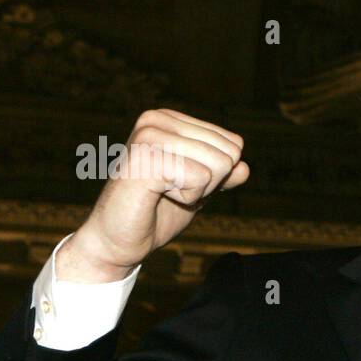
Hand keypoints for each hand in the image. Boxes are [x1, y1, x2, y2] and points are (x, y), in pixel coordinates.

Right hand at [60, 109, 248, 280]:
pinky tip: (157, 197)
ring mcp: (149, 135)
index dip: (217, 175)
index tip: (181, 183)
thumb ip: (222, 175)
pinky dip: (187, 198)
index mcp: (169, 119)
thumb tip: (244, 166)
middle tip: (172, 192)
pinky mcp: (146, 158)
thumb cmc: (155, 213)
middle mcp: (157, 119)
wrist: (116, 241)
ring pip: (219, 164)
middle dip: (209, 183)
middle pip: (229, 153)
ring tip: (162, 194)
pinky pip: (201, 178)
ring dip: (197, 191)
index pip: (233, 144)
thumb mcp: (198, 190)